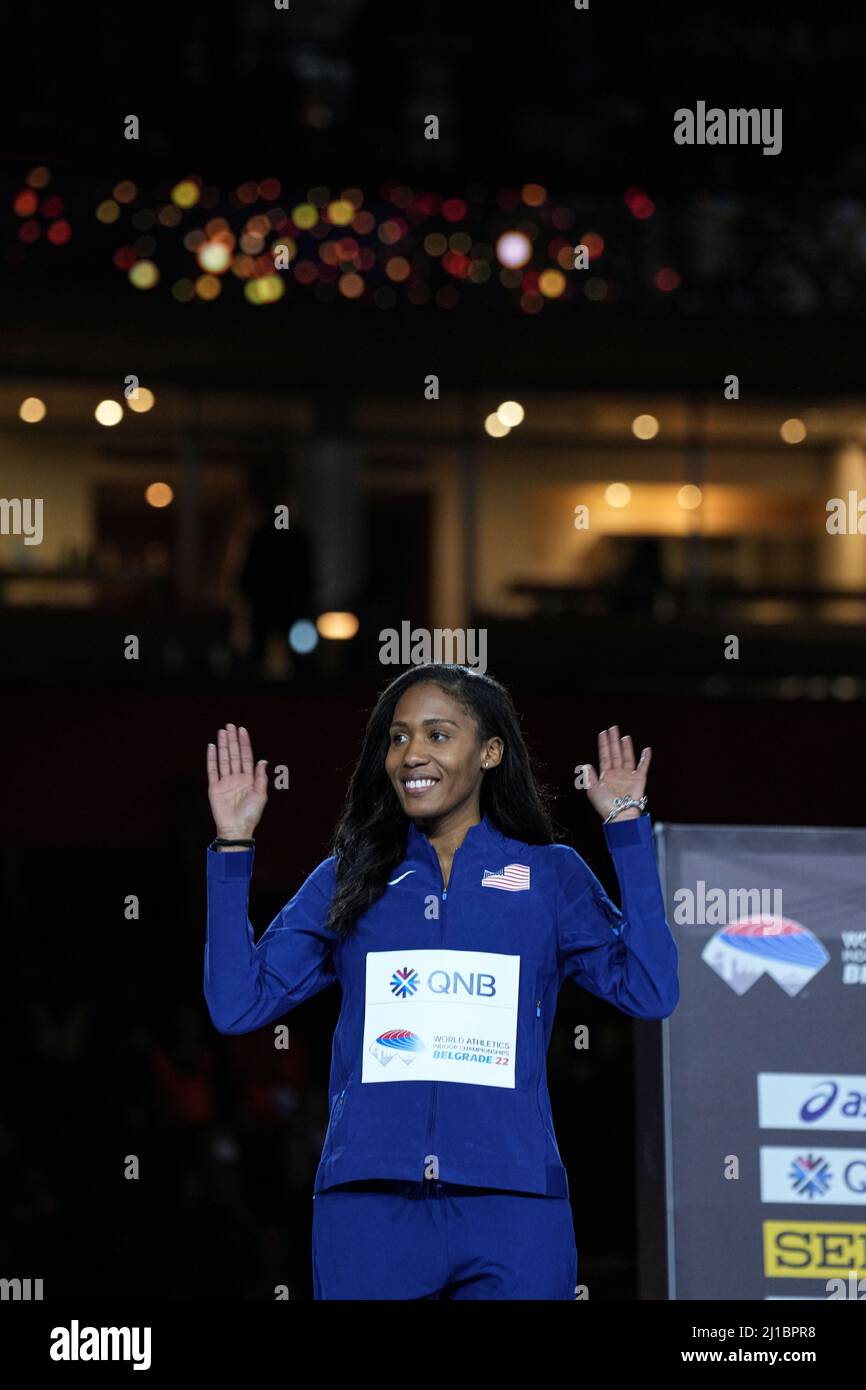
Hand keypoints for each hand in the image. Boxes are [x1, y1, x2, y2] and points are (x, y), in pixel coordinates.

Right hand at [207, 724, 267, 838]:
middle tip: (230, 726)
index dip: (244, 744)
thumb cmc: (250, 814)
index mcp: (249, 779)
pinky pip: (212, 770)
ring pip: (223, 759)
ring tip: (222, 732)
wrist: (236, 828)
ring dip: (223, 745)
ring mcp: (225, 782)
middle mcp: (236, 778)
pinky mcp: (214, 788)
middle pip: (234, 755)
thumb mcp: (261, 795)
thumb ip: (261, 778)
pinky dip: (212, 758)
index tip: (242, 731)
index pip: (246, 757)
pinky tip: (212, 747)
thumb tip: (263, 761)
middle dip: (232, 740)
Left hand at [582, 725, 650, 822]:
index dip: (603, 744)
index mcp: (606, 776)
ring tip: (624, 737)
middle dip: (614, 741)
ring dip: (626, 747)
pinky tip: (646, 749)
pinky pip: (643, 766)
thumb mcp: (592, 791)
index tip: (603, 733)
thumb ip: (589, 777)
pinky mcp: (639, 779)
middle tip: (613, 728)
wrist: (620, 814)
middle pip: (615, 753)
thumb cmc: (606, 805)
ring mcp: (628, 776)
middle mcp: (617, 774)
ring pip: (628, 757)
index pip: (604, 756)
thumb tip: (586, 765)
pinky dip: (646, 758)